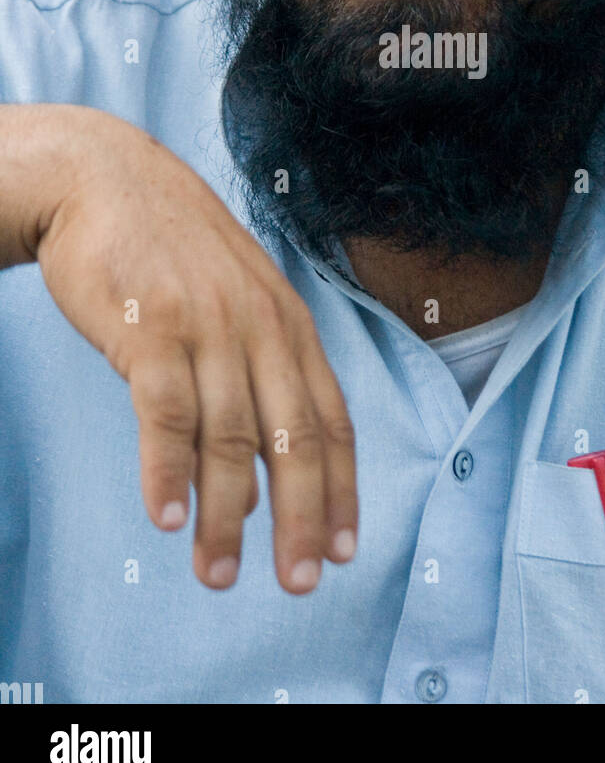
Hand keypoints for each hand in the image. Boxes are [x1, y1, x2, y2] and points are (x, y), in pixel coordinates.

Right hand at [32, 108, 357, 593]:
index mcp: (287, 321)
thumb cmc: (170, 250)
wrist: (105, 179)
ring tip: (219, 574)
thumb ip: (252, 379)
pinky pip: (166, 412)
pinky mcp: (151, 327)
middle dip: (300, 517)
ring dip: (225, 515)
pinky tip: (166, 517)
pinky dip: (168, 471)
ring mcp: (207, 325)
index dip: (340, 488)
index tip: (341, 549)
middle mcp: (259, 325)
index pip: (330, 418)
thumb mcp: (231, 302)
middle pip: (293, 437)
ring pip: (230, 436)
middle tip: (298, 582)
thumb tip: (253, 483)